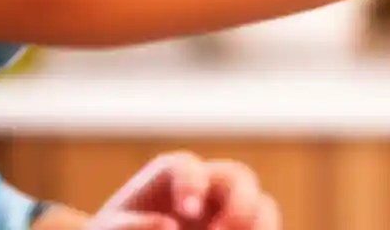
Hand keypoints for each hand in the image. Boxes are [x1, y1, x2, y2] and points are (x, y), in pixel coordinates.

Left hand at [87, 152, 279, 229]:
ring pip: (262, 206)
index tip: (186, 209)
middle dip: (239, 204)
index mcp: (169, 178)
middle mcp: (206, 189)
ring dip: (260, 226)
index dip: (192, 182)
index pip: (185, 166)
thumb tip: (167, 227)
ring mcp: (228, 213)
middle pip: (238, 177)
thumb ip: (127, 227)